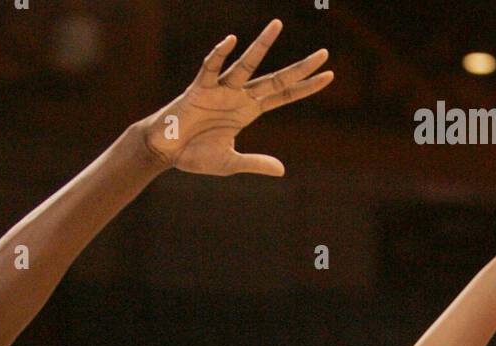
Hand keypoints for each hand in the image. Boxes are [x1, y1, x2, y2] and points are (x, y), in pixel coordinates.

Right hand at [140, 18, 331, 177]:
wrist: (166, 151)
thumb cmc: (195, 155)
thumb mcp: (230, 163)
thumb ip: (256, 163)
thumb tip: (282, 170)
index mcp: (248, 110)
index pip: (283, 95)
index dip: (305, 87)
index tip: (329, 77)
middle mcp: (239, 95)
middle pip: (275, 78)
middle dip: (300, 68)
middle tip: (324, 54)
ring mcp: (221, 88)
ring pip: (246, 64)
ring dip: (262, 46)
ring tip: (278, 25)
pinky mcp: (200, 88)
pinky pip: (211, 67)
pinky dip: (220, 54)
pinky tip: (231, 41)